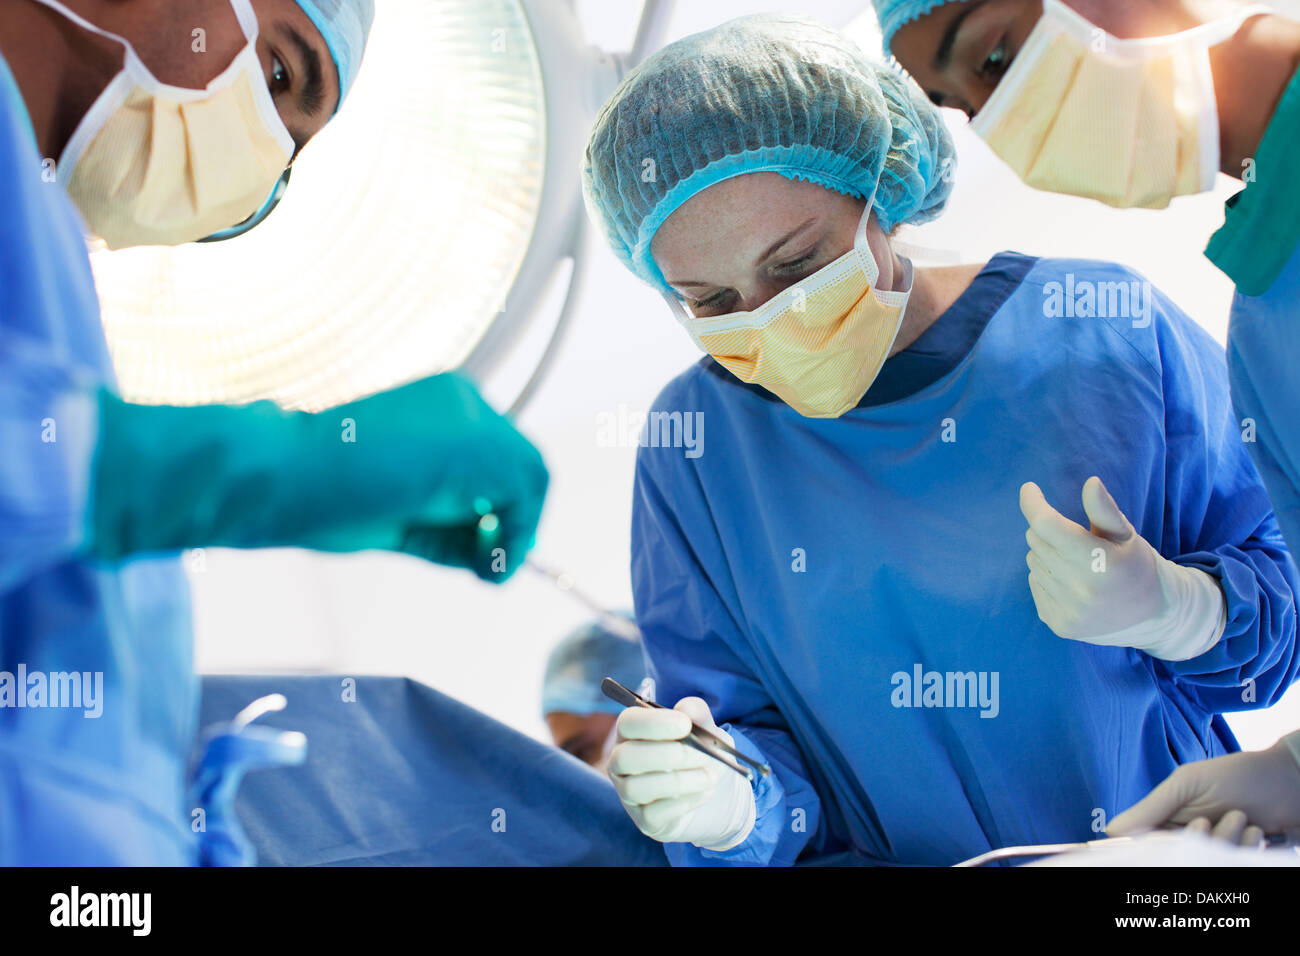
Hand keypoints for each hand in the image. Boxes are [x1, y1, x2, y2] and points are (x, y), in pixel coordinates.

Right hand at [87, 373, 547, 581]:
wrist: (273, 475)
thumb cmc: (315, 496)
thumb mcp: (397, 514)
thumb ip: (444, 526)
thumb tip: (492, 555)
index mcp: (436, 406)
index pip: (496, 457)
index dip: (499, 510)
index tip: (479, 555)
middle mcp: (460, 400)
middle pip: (520, 463)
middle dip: (515, 521)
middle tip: (488, 568)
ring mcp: (470, 416)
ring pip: (530, 474)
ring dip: (518, 530)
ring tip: (483, 570)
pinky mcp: (475, 443)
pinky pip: (524, 491)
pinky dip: (516, 533)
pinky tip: (481, 565)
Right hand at [607, 697, 755, 850]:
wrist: (712, 791)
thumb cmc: (702, 753)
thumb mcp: (707, 730)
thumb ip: (698, 715)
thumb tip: (686, 709)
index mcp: (632, 732)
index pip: (627, 723)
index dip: (653, 723)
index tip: (685, 725)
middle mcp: (622, 761)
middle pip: (625, 757)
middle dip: (668, 754)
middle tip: (703, 754)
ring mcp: (628, 793)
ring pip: (635, 788)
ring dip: (678, 781)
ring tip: (709, 777)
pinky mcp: (644, 820)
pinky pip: (653, 813)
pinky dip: (684, 802)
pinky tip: (704, 793)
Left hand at [1019, 476, 1224, 659]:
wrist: (1152, 616)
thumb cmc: (1136, 566)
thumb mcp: (1126, 534)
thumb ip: (1105, 510)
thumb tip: (1090, 483)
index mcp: (1098, 561)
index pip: (1046, 524)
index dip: (1033, 503)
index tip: (1030, 488)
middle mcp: (1080, 589)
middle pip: (1036, 540)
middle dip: (1049, 532)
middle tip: (1074, 540)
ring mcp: (1068, 610)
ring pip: (1033, 563)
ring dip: (1048, 556)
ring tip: (1078, 566)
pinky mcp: (1059, 625)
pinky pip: (1034, 585)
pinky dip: (1046, 579)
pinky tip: (1072, 585)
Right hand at [1108, 733, 1299, 844]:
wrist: (1286, 781)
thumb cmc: (1236, 775)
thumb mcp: (1186, 785)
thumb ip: (1150, 808)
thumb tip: (1111, 830)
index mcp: (1166, 818)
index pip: (1143, 843)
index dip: (1149, 845)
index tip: (1168, 837)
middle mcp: (1186, 837)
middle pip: (1176, 856)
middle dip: (1197, 839)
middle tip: (1209, 819)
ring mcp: (1214, 849)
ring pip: (1206, 862)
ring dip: (1226, 840)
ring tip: (1241, 817)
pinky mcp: (1237, 858)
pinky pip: (1233, 866)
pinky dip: (1246, 849)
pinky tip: (1255, 831)